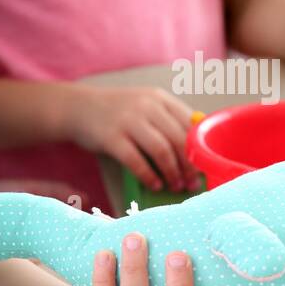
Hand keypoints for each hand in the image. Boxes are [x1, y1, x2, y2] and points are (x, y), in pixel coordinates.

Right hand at [68, 85, 197, 191]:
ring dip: (172, 172)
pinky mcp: (111, 137)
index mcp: (160, 99)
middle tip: (193, 182)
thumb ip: (168, 121)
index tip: (205, 165)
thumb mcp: (145, 106)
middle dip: (189, 165)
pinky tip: (155, 184)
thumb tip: (195, 150)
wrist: (78, 107)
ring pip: (161, 150)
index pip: (190, 123)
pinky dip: (149, 176)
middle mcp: (147, 106)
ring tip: (176, 186)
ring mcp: (128, 121)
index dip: (200, 148)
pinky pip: (136, 161)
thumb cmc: (118, 112)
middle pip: (178, 139)